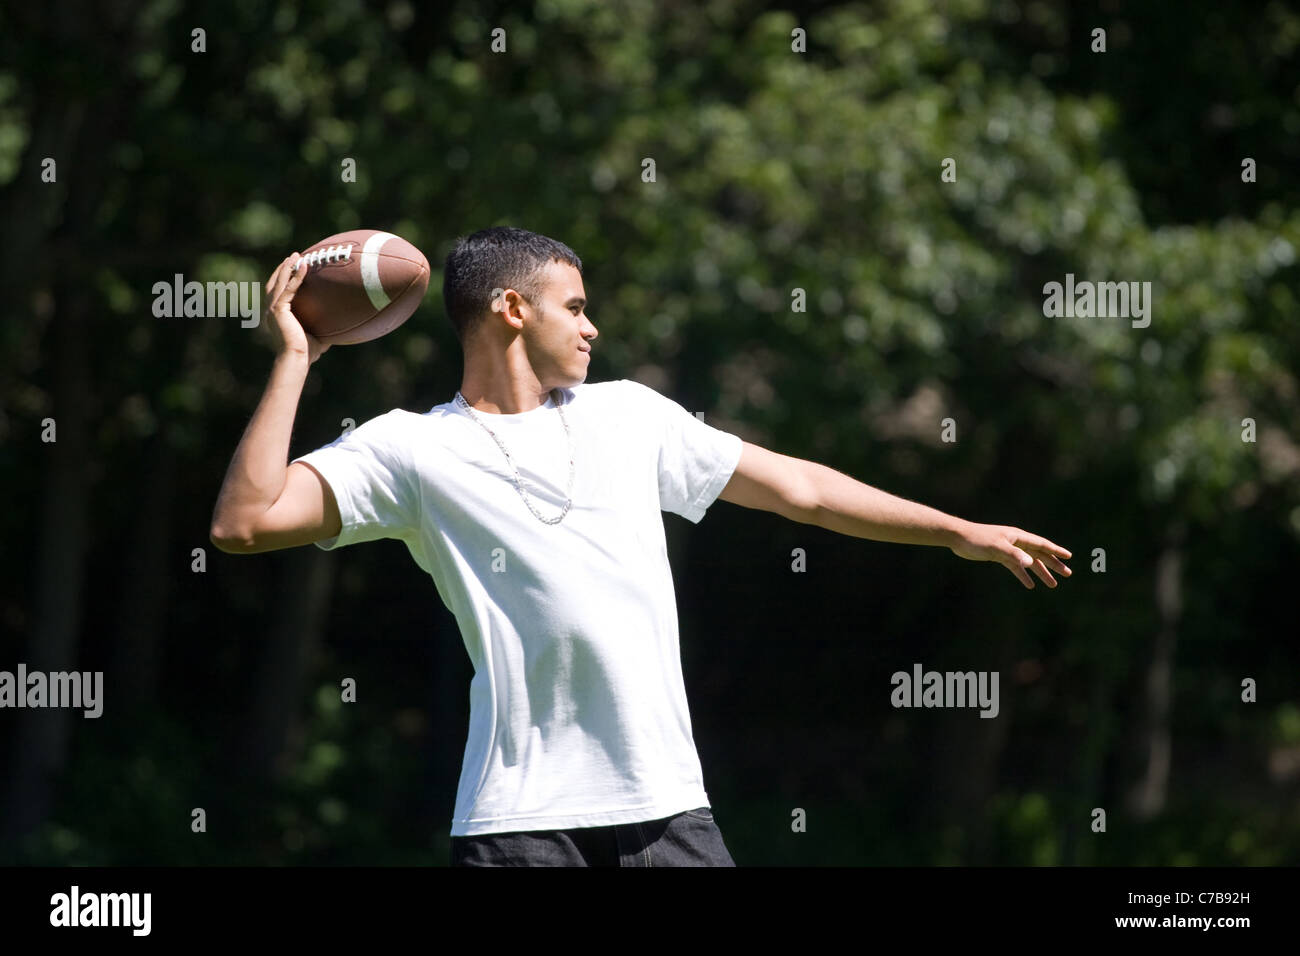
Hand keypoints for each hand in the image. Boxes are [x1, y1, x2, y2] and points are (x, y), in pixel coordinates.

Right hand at [264, 252, 329, 363]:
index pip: (278, 292)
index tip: (293, 267)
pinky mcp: (278, 310)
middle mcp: (272, 310)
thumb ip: (324, 329)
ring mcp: (273, 309)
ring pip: (279, 282)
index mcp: (277, 315)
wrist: (297, 359)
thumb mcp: (318, 336)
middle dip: (283, 268)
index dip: (283, 279)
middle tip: (293, 256)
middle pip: (275, 283)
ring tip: (296, 256)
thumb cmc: (306, 353)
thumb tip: (340, 327)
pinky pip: (288, 289)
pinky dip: (295, 277)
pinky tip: (304, 266)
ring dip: (287, 267)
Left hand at [949, 521, 1071, 588]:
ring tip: (1053, 584)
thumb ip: (1014, 555)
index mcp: (1018, 537)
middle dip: (1053, 564)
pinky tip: (1030, 585)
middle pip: (1039, 554)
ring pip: (1029, 562)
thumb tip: (1030, 563)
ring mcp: (1008, 549)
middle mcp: (1016, 542)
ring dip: (1041, 572)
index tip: (1069, 557)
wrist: (959, 538)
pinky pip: (1016, 567)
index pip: (1042, 544)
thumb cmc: (978, 539)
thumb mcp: (997, 548)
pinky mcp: (1000, 556)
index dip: (1056, 551)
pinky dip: (1023, 575)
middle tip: (1067, 574)